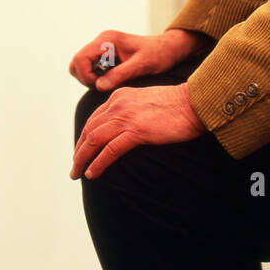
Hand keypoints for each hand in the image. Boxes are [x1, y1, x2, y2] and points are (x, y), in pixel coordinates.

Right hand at [67, 28, 199, 92]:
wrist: (169, 48)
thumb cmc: (158, 54)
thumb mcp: (141, 65)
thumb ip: (120, 75)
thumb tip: (99, 86)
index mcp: (107, 40)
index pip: (81, 58)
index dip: (86, 75)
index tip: (101, 85)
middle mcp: (102, 42)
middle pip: (77, 62)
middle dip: (85, 78)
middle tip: (104, 86)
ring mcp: (103, 49)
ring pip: (81, 66)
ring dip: (90, 78)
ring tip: (109, 84)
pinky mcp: (106, 56)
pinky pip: (91, 68)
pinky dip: (96, 78)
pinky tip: (112, 81)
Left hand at [70, 83, 205, 179]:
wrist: (194, 103)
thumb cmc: (177, 105)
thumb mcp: (147, 102)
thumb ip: (132, 110)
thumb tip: (126, 128)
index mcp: (120, 96)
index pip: (95, 118)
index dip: (85, 136)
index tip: (82, 150)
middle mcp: (118, 104)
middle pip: (90, 129)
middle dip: (79, 149)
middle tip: (75, 167)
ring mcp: (126, 117)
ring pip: (94, 140)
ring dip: (82, 158)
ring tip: (77, 173)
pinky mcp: (137, 131)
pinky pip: (110, 150)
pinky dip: (98, 163)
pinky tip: (92, 173)